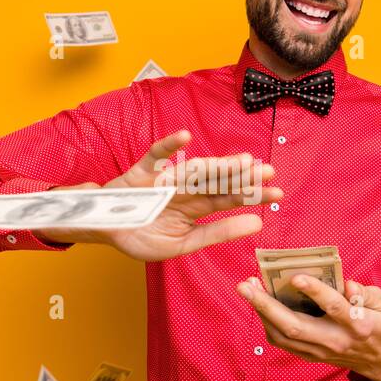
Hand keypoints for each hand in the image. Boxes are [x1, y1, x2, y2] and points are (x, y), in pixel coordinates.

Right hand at [33, 130, 282, 262]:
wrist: (102, 233)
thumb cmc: (141, 237)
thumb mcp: (183, 244)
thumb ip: (218, 233)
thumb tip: (257, 224)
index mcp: (196, 208)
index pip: (229, 199)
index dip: (252, 195)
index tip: (277, 193)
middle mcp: (185, 190)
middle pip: (218, 181)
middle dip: (243, 177)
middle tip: (268, 170)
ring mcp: (165, 180)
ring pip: (196, 169)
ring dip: (218, 164)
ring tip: (242, 160)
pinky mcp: (142, 172)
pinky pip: (155, 157)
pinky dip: (167, 146)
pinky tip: (184, 136)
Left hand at [235, 274, 380, 380]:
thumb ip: (365, 293)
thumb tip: (346, 284)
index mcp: (358, 325)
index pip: (334, 308)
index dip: (316, 292)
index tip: (296, 277)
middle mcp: (336, 341)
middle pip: (295, 326)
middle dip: (267, 305)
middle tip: (247, 284)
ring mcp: (321, 352)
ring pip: (283, 336)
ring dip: (261, 313)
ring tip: (248, 289)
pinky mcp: (311, 356)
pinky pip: (283, 342)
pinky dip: (267, 323)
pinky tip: (259, 305)